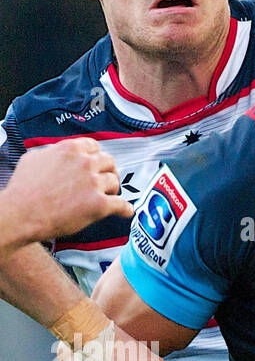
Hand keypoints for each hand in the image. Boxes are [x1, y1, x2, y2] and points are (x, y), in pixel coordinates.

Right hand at [2, 140, 132, 244]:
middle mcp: (85, 163)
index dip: (96, 157)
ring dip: (112, 190)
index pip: (94, 147)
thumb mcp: (34, 158)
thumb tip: (56, 154)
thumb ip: (52, 153)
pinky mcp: (99, 204)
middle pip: (109, 162)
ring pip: (114, 183)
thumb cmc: (24, 189)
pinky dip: (125, 209)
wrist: (22, 213)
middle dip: (108, 171)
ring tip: (108, 197)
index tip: (97, 164)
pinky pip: (121, 205)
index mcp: (71, 149)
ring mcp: (93, 183)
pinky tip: (125, 211)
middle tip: (106, 180)